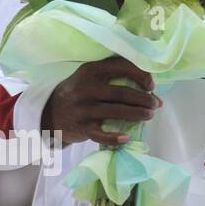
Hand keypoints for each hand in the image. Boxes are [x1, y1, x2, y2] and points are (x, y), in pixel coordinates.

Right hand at [41, 56, 159, 146]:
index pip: (122, 67)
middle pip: (123, 93)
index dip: (142, 75)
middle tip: (156, 104)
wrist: (48, 112)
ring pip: (117, 112)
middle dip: (144, 99)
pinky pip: (101, 134)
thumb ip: (115, 77)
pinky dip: (115, 137)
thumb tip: (151, 89)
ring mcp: (83, 108)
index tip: (151, 85)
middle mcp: (86, 88)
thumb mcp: (90, 77)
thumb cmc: (79, 92)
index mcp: (92, 71)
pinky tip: (127, 137)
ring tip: (149, 115)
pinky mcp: (80, 127)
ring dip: (138, 114)